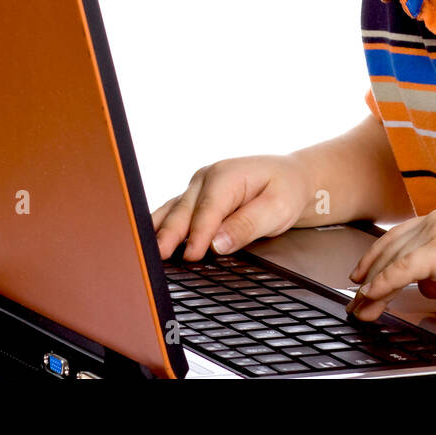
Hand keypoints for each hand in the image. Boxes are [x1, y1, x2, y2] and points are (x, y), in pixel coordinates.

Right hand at [150, 154, 312, 260]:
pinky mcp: (193, 200)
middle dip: (168, 235)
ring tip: (145, 254)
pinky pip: (173, 215)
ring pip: (171, 212)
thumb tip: (217, 244)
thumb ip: (247, 225)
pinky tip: (151, 245)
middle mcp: (205, 179)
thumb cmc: (286, 190)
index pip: (208, 210)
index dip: (199, 235)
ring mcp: (196, 189)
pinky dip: (161, 229)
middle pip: (182, 212)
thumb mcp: (277, 208)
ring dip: (158, 233)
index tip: (191, 257)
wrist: (290, 178)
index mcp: (226, 176)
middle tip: (157, 258)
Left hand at [345, 207, 435, 320]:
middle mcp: (433, 222)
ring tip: (360, 308)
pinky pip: (401, 270)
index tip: (363, 272)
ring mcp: (435, 234)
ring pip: (390, 260)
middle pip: (388, 247)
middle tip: (354, 297)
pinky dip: (383, 285)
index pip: (399, 236)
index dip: (377, 255)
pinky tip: (372, 297)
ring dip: (371, 287)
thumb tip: (426, 287)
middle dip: (367, 274)